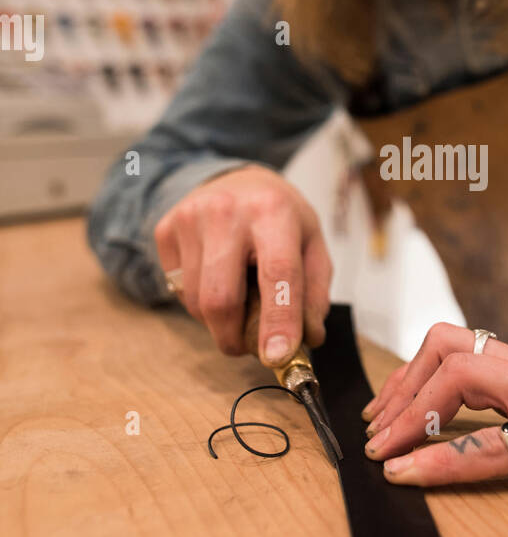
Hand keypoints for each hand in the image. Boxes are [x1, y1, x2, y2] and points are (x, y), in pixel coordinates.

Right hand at [153, 165, 331, 364]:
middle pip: (221, 299)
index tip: (277, 357)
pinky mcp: (165, 230)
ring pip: (197, 304)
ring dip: (219, 321)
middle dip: (235, 338)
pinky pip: (179, 292)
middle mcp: (226, 211)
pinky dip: (200, 302)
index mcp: (273, 212)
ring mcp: (189, 219)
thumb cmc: (279, 218)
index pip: (277, 273)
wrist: (234, 179)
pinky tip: (216, 278)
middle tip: (250, 345)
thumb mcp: (312, 244)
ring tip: (238, 297)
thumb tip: (307, 340)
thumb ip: (314, 294)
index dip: (278, 320)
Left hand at [362, 323, 507, 536]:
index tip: (383, 418)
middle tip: (377, 436)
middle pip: (448, 345)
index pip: (456, 343)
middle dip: (400, 389)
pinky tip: (411, 477)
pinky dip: (441, 461)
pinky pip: (492, 445)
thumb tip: (451, 443)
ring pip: (462, 376)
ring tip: (385, 454)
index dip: (409, 376)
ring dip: (409, 415)